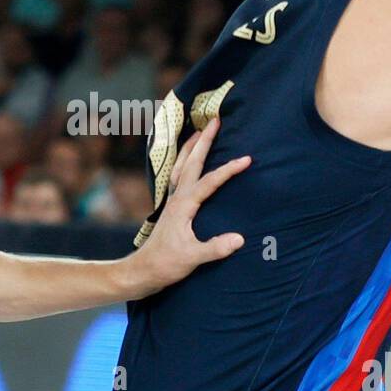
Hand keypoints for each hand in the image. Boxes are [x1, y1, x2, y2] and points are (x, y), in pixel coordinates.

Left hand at [127, 117, 249, 295]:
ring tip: (200, 132)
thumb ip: (215, 248)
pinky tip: (189, 162)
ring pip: (182, 166)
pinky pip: (179, 177)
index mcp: (183, 205)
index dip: (228, 169)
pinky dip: (185, 163)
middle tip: (215, 120)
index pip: (209, 181)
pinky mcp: (172, 208)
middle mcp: (177, 198)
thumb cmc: (165, 264)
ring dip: (191, 147)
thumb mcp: (192, 258)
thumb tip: (240, 238)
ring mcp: (172, 201)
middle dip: (203, 140)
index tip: (246, 159)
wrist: (143, 271)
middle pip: (191, 162)